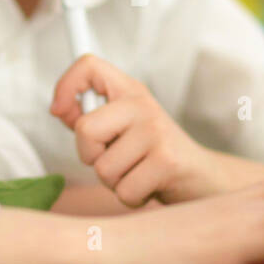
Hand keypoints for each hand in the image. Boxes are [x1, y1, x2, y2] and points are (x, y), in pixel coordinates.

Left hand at [50, 55, 224, 205]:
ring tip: (138, 173)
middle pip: (85, 129)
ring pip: (103, 168)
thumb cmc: (156, 155)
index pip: (88, 65)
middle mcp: (142, 104)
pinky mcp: (166, 160)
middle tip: (114, 159)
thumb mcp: (124, 129)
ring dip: (115, 182)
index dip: (65, 85)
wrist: (203, 177)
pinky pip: (124, 190)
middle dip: (91, 157)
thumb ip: (92, 119)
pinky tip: (149, 186)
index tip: (60, 110)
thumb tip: (60, 108)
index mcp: (129, 91)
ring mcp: (156, 131)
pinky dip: (132, 198)